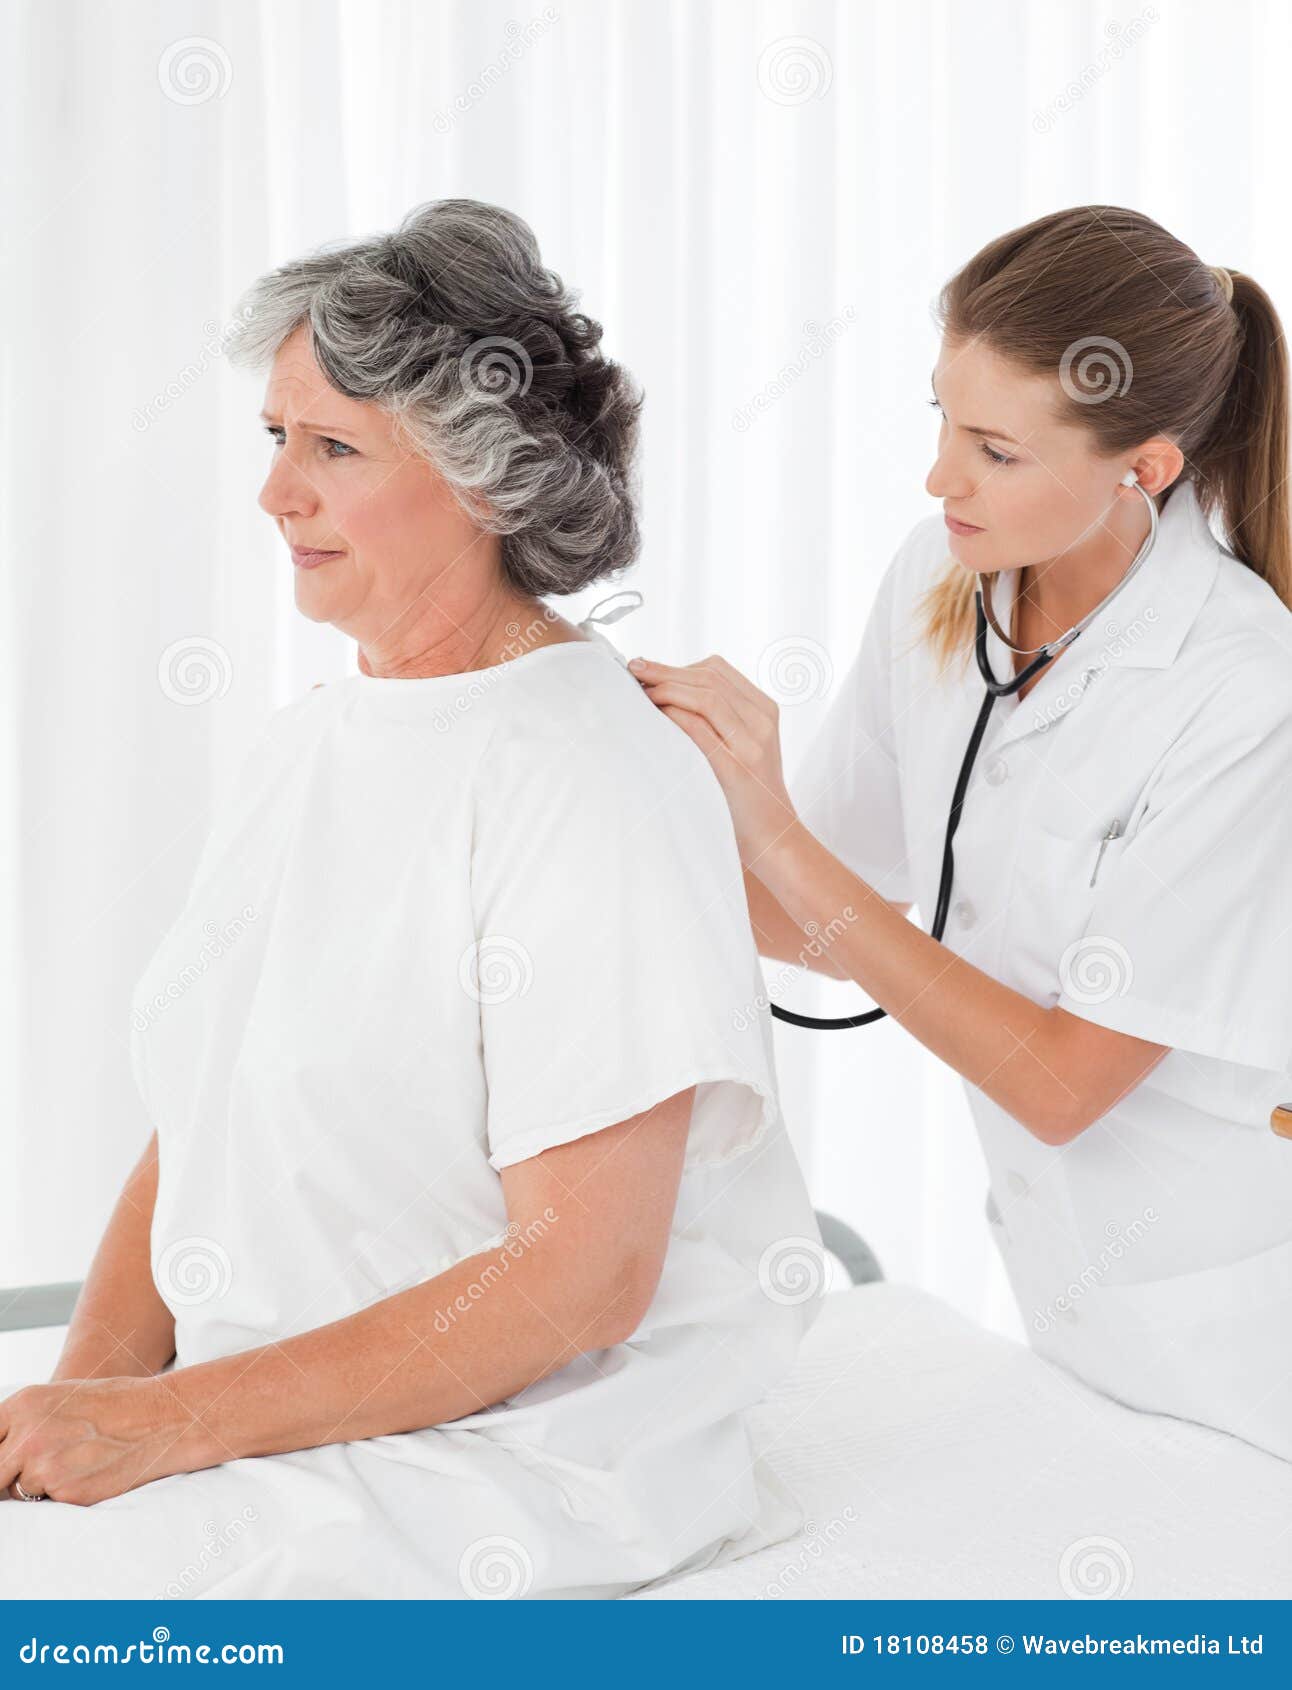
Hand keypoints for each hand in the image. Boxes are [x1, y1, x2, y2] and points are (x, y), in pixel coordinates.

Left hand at [0, 1377, 196, 1505]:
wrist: (161, 1418)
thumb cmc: (114, 1405)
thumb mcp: (59, 1398)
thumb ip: (23, 1423)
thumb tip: (3, 1451)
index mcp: (24, 1404)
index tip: (6, 1463)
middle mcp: (28, 1435)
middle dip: (6, 1477)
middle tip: (31, 1471)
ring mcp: (45, 1467)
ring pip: (18, 1491)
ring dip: (37, 1485)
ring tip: (73, 1463)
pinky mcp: (65, 1494)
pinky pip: (48, 1502)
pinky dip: (62, 1493)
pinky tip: (88, 1472)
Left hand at [627, 653, 798, 861]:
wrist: (773, 835)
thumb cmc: (747, 792)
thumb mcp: (744, 744)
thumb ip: (720, 717)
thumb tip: (667, 690)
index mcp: (765, 710)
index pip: (718, 670)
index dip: (678, 664)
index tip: (648, 668)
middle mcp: (762, 722)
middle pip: (709, 678)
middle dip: (665, 671)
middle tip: (634, 669)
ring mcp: (752, 744)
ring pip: (705, 697)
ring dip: (666, 689)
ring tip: (640, 692)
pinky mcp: (736, 768)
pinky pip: (699, 729)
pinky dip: (673, 716)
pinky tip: (653, 716)